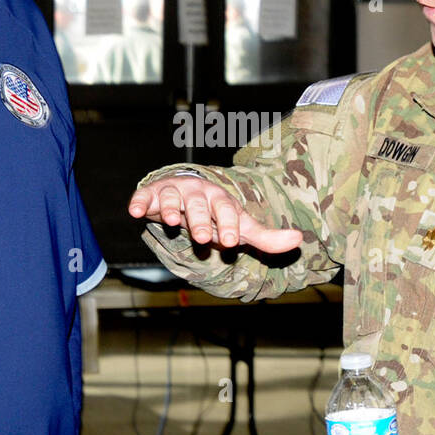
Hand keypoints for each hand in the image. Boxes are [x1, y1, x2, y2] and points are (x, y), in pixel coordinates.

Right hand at [127, 175, 302, 252]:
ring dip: (170, 207)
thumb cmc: (216, 215)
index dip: (229, 224)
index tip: (230, 242)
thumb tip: (299, 240)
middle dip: (200, 220)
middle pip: (199, 204)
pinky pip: (144, 196)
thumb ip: (265, 237)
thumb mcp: (240, 226)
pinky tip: (135, 211)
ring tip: (170, 221)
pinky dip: (139, 201)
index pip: (227, 210)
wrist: (186, 198)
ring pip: (172, 196)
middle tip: (202, 238)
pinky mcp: (151, 196)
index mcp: (220, 199)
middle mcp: (197, 192)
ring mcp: (173, 192)